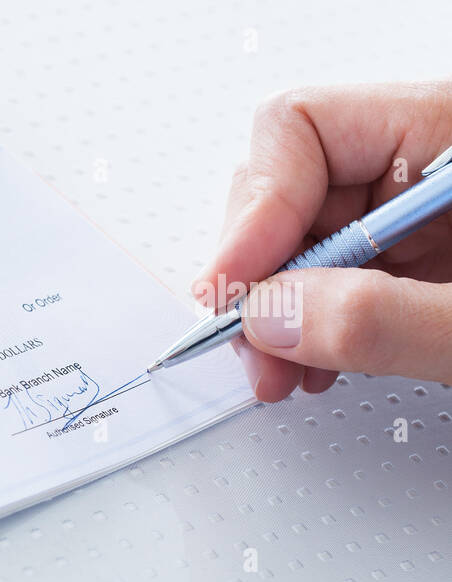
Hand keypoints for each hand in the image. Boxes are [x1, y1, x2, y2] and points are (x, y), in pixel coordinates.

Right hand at [194, 81, 451, 400]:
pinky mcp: (419, 262)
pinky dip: (304, 327)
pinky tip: (312, 363)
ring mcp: (417, 215)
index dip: (253, 212)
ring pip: (296, 242)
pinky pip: (328, 279)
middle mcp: (424, 164)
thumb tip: (274, 318)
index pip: (303, 129)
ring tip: (281, 371)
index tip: (233, 290)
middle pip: (286, 189)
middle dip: (257, 277)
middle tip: (253, 344)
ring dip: (273, 313)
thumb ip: (382, 317)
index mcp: (449, 133)